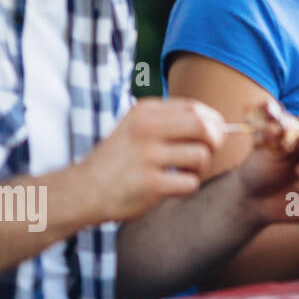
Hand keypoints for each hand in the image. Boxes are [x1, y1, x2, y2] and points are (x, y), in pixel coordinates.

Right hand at [79, 98, 223, 222]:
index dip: (213, 121)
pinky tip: (172, 187)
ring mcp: (147, 156)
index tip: (214, 133)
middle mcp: (146, 129)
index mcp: (145, 111)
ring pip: (201, 156)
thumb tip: (217, 123)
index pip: (195, 108)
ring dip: (200, 168)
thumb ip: (170, 120)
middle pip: (204, 127)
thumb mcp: (136, 127)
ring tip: (184, 172)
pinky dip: (187, 186)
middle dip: (216, 141)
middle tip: (210, 152)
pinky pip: (190, 182)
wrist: (82, 190)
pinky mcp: (150, 183)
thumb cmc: (118, 159)